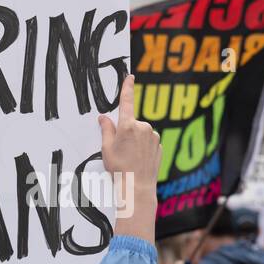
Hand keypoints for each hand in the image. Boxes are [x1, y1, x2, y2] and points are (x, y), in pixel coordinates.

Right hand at [99, 75, 159, 242]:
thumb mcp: (107, 148)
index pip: (126, 101)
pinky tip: (139, 160)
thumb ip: (106, 130)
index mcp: (128, 126)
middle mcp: (143, 127)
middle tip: (120, 150)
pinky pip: (149, 142)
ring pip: (141, 133)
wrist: (137, 187)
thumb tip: (104, 118)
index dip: (127, 87)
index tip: (129, 76)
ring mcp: (153, 136)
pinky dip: (144, 148)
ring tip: (130, 158)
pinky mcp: (160, 145)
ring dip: (136, 141)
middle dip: (126, 132)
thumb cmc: (119, 168)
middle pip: (132, 123)